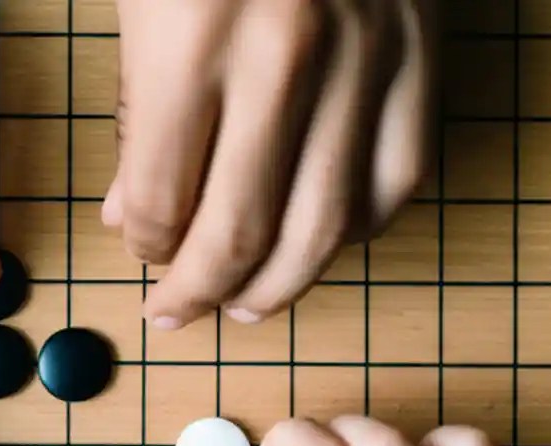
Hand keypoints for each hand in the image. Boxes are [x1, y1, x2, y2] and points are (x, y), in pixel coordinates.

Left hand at [105, 0, 435, 327]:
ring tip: (244, 303)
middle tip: (177, 309)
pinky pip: (398, 176)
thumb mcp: (143, 0)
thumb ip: (136, 108)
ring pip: (327, 224)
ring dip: (280, 285)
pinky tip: (318, 239)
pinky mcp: (421, 50)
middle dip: (200, 291)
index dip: (147, 247)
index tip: (143, 253)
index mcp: (192, 42)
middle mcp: (284, 56)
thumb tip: (128, 216)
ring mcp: (364, 56)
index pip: (164, 201)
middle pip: (242, 232)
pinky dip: (358, 227)